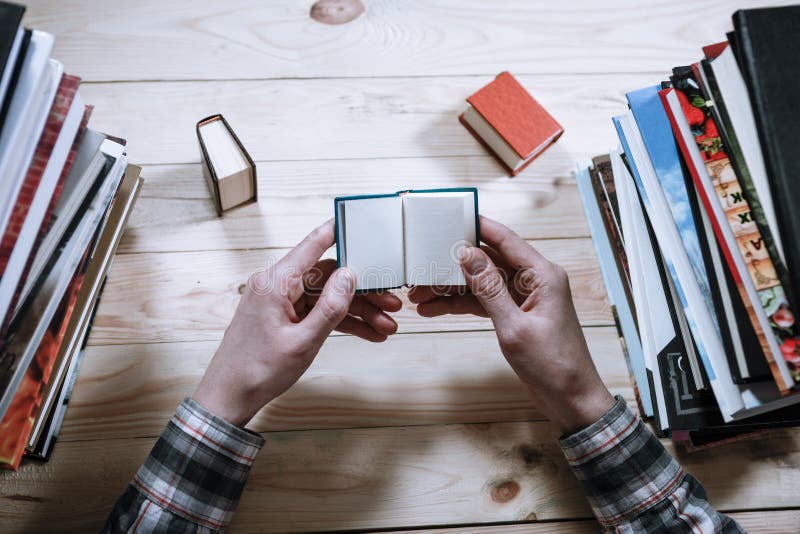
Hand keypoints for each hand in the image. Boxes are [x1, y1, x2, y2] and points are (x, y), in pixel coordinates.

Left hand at [193, 220, 401, 426]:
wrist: (230, 397)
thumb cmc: (256, 371)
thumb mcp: (303, 342)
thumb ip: (330, 307)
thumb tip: (350, 275)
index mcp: (276, 283)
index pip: (313, 245)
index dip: (340, 232)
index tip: (363, 224)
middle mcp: (277, 286)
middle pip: (329, 276)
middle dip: (363, 291)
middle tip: (391, 303)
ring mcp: (281, 301)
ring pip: (328, 297)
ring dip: (358, 311)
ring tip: (387, 326)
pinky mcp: (285, 317)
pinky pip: (319, 312)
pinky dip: (342, 322)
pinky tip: (368, 333)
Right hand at [409, 216, 613, 434]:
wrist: (570, 398)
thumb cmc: (553, 365)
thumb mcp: (513, 327)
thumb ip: (489, 288)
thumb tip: (468, 254)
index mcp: (542, 275)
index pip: (505, 240)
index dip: (477, 227)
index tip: (449, 218)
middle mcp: (535, 280)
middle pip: (488, 261)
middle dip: (453, 265)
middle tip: (422, 270)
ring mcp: (525, 297)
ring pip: (482, 283)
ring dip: (452, 289)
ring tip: (419, 296)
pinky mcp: (517, 314)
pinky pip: (484, 301)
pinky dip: (461, 305)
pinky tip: (435, 309)